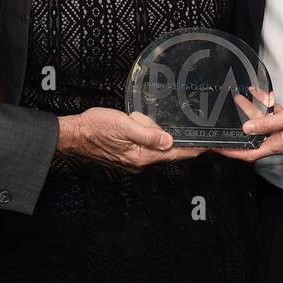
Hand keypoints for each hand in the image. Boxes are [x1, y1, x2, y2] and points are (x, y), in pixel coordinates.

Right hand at [56, 108, 202, 172]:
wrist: (74, 135)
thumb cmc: (96, 128)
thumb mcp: (124, 125)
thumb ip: (148, 134)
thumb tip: (169, 141)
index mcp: (142, 156)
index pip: (175, 154)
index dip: (192, 149)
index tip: (208, 146)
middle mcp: (140, 162)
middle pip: (165, 148)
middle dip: (161, 131)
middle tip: (141, 119)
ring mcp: (133, 161)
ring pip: (153, 144)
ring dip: (148, 131)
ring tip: (131, 121)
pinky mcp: (127, 157)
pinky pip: (143, 145)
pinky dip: (141, 134)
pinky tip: (130, 125)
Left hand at [219, 93, 282, 161]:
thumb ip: (266, 124)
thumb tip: (246, 129)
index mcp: (279, 145)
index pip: (250, 153)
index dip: (234, 152)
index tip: (219, 147)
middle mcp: (280, 140)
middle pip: (254, 135)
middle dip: (240, 124)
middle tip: (225, 117)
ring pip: (263, 121)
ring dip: (252, 109)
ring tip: (239, 97)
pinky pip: (273, 113)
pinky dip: (266, 103)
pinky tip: (258, 92)